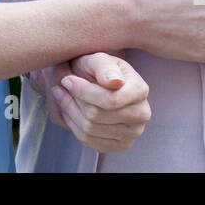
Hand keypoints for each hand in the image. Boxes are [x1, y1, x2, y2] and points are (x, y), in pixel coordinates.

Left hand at [28, 52, 149, 152]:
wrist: (94, 81)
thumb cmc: (97, 68)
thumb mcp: (97, 59)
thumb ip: (104, 67)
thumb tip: (114, 82)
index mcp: (140, 90)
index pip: (110, 100)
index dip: (83, 91)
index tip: (67, 80)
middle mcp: (142, 113)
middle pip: (97, 115)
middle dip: (75, 100)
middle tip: (62, 87)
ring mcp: (133, 132)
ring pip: (90, 129)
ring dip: (70, 111)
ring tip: (62, 95)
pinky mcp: (120, 145)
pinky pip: (89, 140)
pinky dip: (73, 125)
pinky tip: (70, 110)